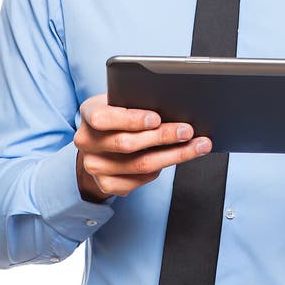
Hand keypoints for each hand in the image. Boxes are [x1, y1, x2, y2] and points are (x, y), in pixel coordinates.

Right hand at [74, 93, 211, 202]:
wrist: (99, 141)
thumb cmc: (118, 113)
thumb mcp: (120, 100)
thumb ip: (136, 102)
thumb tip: (172, 107)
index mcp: (89, 114)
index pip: (104, 118)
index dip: (131, 119)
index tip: (157, 118)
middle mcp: (87, 142)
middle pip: (127, 144)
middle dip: (163, 137)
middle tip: (188, 131)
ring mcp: (94, 166)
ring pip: (139, 165)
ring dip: (173, 155)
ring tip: (197, 146)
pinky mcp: (106, 184)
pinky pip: (139, 180)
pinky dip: (161, 169)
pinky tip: (176, 158)